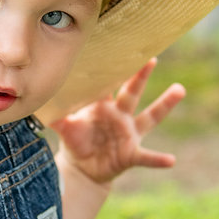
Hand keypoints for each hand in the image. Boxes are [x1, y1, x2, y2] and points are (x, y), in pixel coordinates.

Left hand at [50, 58, 185, 185]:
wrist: (83, 168)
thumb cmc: (76, 142)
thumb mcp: (65, 129)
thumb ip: (56, 117)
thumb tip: (38, 105)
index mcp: (102, 106)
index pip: (107, 84)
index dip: (110, 70)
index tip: (116, 49)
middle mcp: (119, 115)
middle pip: (132, 92)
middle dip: (141, 76)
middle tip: (152, 56)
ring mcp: (129, 133)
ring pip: (150, 116)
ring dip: (164, 104)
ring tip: (180, 89)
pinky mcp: (132, 153)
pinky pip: (147, 156)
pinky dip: (159, 159)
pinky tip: (171, 160)